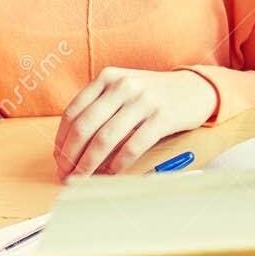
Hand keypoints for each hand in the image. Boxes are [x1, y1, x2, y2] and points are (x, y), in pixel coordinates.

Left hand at [54, 68, 217, 178]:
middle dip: (71, 155)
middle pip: (85, 127)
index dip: (61, 140)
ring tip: (83, 178)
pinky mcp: (162, 116)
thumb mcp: (124, 89)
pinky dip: (118, 163)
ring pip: (105, 138)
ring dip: (90, 163)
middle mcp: (123, 86)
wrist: (195, 88)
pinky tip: (112, 173)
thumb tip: (71, 144)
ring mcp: (143, 100)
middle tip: (66, 173)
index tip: (58, 159)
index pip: (73, 112)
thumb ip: (100, 106)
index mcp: (108, 77)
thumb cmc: (154, 94)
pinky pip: (133, 145)